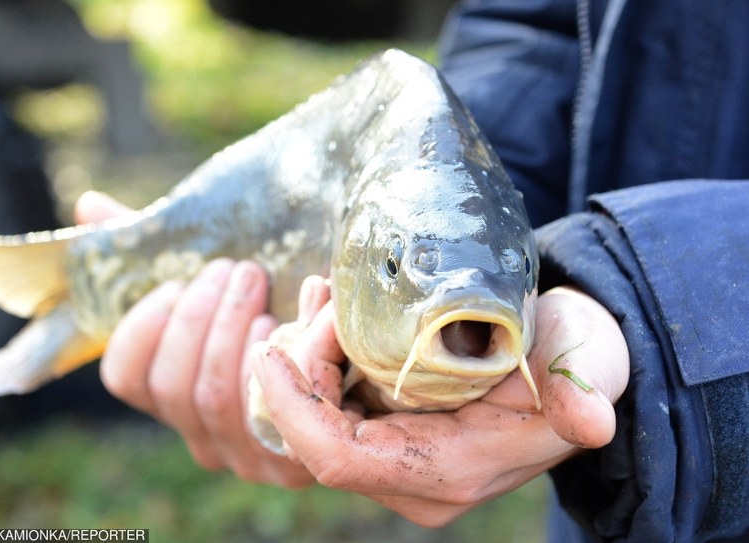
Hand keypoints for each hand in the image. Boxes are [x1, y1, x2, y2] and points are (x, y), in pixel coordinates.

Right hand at [74, 191, 314, 486]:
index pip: (127, 378)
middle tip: (237, 269)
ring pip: (214, 399)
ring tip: (260, 286)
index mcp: (176, 397)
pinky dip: (281, 361)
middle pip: (173, 386)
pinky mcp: (289, 466)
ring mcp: (243, 456)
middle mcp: (201, 435)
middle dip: (201, 317)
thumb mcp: (216, 283)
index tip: (175, 283)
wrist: (356, 358)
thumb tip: (91, 207)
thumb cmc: (274, 314)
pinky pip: (270, 416)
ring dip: (234, 331)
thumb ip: (153, 250)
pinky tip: (296, 321)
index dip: (142, 328)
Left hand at [251, 284, 628, 526]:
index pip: (339, 458)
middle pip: (316, 435)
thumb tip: (592, 420)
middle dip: (302, 366)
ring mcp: (398, 459)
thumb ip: (584, 388)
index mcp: (450, 471)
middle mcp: (413, 480)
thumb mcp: (587, 359)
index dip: (293, 407)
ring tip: (323, 294)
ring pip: (318, 418)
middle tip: (324, 298)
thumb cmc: (575, 352)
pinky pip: (333, 404)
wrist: (570, 357)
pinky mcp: (391, 433)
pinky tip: (331, 310)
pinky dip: (322, 358)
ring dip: (307, 356)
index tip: (267, 347)